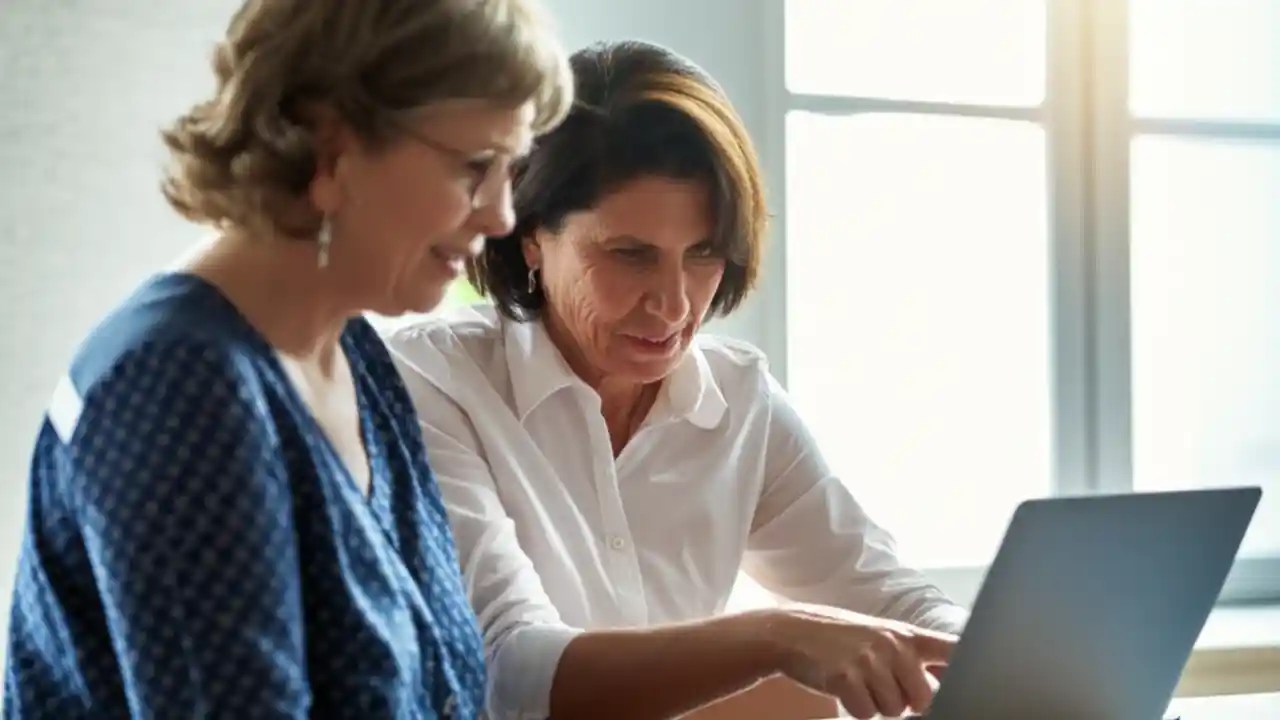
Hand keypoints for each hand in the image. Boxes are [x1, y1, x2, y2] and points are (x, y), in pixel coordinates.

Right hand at [751, 604, 956, 718]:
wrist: (792, 631)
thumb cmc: (842, 638)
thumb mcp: (881, 637)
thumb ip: (912, 658)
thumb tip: (941, 689)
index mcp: (907, 635)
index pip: (953, 650)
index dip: (971, 668)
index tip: (983, 682)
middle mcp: (893, 645)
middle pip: (924, 698)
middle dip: (905, 702)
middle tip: (881, 686)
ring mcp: (869, 659)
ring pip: (894, 710)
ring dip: (877, 705)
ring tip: (859, 682)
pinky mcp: (846, 676)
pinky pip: (866, 713)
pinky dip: (856, 709)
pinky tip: (844, 688)